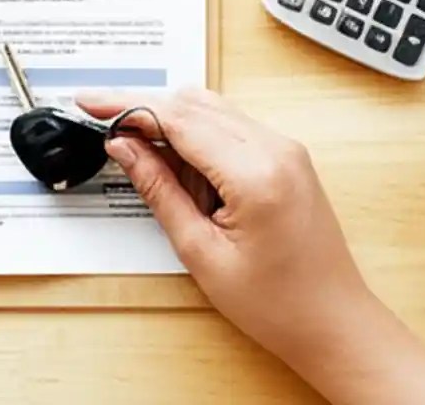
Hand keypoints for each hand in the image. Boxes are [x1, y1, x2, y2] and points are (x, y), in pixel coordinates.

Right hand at [79, 89, 424, 404]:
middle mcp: (277, 150)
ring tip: (134, 150)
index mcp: (257, 174)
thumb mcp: (201, 251)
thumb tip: (125, 148)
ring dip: (168, 120)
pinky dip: (195, 133)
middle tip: (102, 123)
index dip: (127, 106)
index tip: (91, 102)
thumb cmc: (279, 304)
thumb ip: (160, 190)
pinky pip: (231, 127)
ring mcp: (286, 150)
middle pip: (193, 104)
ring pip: (211, 110)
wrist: (332, 322)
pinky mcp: (286, 158)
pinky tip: (172, 159)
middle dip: (143, 108)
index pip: (178, 118)